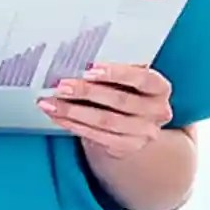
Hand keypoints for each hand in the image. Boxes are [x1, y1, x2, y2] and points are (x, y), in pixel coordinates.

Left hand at [37, 62, 173, 159]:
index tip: (89, 69)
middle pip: (120, 101)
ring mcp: (144, 132)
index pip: (142, 78)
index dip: (116, 73)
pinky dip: (72, 124)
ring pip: (105, 121)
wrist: (129, 127)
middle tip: (61, 85)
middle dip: (86, 92)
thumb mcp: (124, 79)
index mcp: (159, 88)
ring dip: (73, 111)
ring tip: (50, 102)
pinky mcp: (126, 147)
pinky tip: (56, 115)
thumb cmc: (123, 93)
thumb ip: (108, 72)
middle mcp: (157, 111)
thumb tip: (74, 62)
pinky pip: (95, 135)